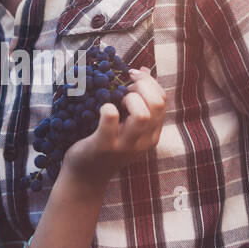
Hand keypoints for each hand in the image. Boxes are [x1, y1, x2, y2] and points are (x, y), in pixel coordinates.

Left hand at [59, 66, 165, 181]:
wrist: (85, 177)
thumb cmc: (106, 145)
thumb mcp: (128, 126)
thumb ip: (139, 102)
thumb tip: (145, 70)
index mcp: (152, 134)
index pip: (163, 101)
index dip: (149, 82)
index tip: (132, 76)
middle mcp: (143, 142)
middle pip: (157, 105)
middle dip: (142, 87)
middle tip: (124, 87)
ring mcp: (125, 145)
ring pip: (142, 115)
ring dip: (129, 98)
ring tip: (116, 99)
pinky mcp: (104, 146)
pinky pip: (111, 121)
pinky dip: (107, 109)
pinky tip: (103, 109)